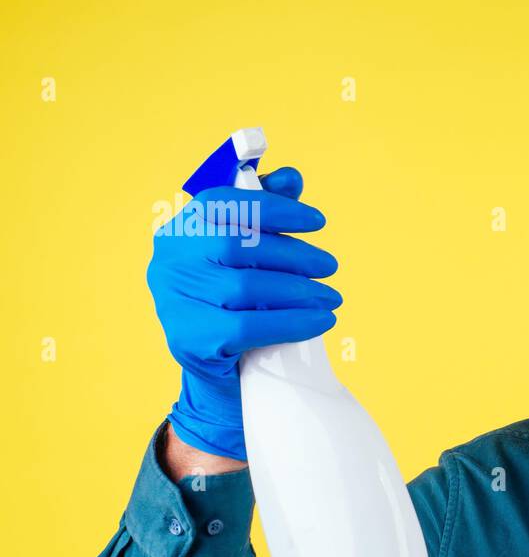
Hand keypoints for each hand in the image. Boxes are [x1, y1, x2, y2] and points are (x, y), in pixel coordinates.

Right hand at [147, 168, 341, 459]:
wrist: (220, 378)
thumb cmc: (238, 305)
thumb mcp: (252, 259)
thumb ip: (266, 214)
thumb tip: (291, 178)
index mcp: (180, 232)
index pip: (223, 204)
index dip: (273, 207)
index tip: (317, 221)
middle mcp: (169, 262)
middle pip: (238, 247)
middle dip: (294, 255)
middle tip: (330, 266)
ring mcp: (174, 302)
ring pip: (247, 287)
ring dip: (300, 291)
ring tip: (331, 297)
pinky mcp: (190, 340)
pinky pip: (250, 326)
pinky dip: (293, 322)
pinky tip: (322, 321)